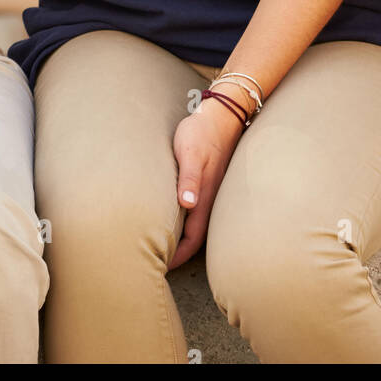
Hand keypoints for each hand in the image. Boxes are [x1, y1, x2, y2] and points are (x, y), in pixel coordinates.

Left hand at [168, 93, 245, 268]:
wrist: (221, 114)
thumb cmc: (201, 132)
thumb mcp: (190, 153)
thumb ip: (189, 179)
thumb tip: (188, 204)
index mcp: (205, 197)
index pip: (192, 239)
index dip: (178, 255)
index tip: (163, 266)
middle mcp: (210, 199)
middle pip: (196, 236)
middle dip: (180, 252)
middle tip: (160, 262)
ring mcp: (211, 191)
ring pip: (198, 224)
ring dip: (184, 238)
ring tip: (165, 246)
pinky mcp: (209, 181)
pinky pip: (198, 209)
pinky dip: (187, 221)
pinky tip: (177, 217)